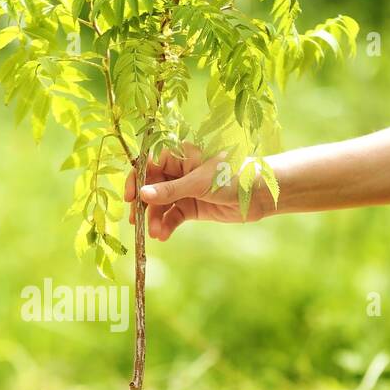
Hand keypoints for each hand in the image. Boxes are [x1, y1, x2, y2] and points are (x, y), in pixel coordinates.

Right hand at [123, 142, 276, 240]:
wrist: (259, 194)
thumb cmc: (232, 176)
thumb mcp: (199, 183)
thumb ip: (170, 190)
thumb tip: (142, 195)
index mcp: (179, 154)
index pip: (149, 164)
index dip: (136, 179)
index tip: (130, 197)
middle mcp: (179, 170)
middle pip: (151, 187)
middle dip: (143, 205)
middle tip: (135, 221)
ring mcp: (184, 189)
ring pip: (161, 204)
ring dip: (155, 219)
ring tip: (155, 233)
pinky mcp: (192, 206)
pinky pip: (173, 216)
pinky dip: (167, 225)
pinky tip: (163, 235)